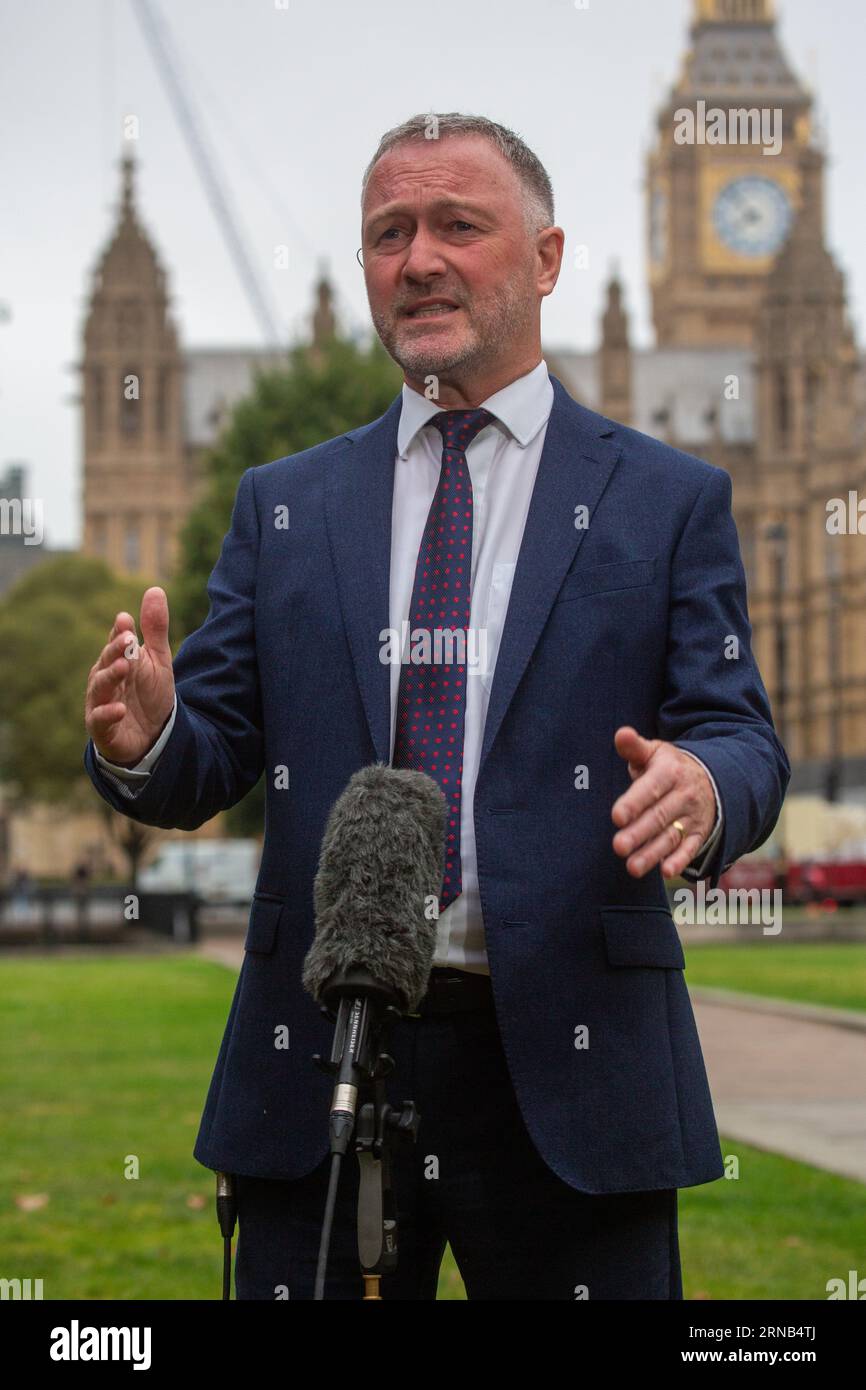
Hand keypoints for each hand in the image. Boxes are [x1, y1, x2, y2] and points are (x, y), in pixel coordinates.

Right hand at [85, 587, 174, 766]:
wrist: (152, 737)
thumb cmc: (149, 695)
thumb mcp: (157, 660)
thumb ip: (155, 629)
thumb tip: (155, 589)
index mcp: (116, 660)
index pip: (116, 643)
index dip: (120, 633)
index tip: (126, 621)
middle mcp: (105, 679)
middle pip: (107, 661)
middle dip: (115, 651)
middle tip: (127, 639)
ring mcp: (101, 703)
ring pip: (101, 687)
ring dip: (110, 676)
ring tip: (123, 667)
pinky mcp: (102, 728)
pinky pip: (100, 720)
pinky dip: (108, 714)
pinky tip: (120, 708)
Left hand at [611, 726, 714, 878]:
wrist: (711, 778)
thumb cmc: (669, 767)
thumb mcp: (654, 753)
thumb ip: (634, 747)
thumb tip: (621, 734)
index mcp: (670, 773)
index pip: (651, 788)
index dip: (634, 802)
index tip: (617, 816)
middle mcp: (684, 795)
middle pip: (659, 816)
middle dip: (639, 833)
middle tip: (618, 846)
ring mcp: (693, 816)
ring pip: (671, 836)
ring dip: (652, 853)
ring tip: (632, 867)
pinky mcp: (699, 834)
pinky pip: (690, 848)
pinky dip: (680, 861)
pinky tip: (666, 872)